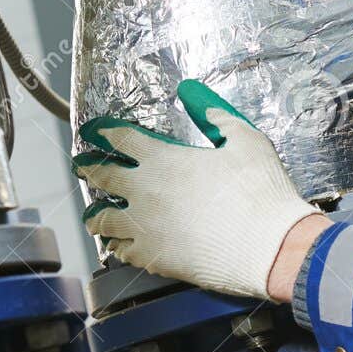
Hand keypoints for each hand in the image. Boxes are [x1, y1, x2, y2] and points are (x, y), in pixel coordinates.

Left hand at [74, 79, 318, 300]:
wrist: (269, 246)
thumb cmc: (260, 191)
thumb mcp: (244, 139)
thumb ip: (215, 114)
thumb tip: (192, 92)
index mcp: (162, 159)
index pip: (120, 138)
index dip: (103, 131)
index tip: (95, 130)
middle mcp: (144, 193)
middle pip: (101, 177)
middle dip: (89, 168)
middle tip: (83, 165)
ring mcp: (146, 228)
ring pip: (103, 220)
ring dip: (96, 214)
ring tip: (94, 215)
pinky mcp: (155, 258)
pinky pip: (123, 251)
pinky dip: (118, 246)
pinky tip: (120, 246)